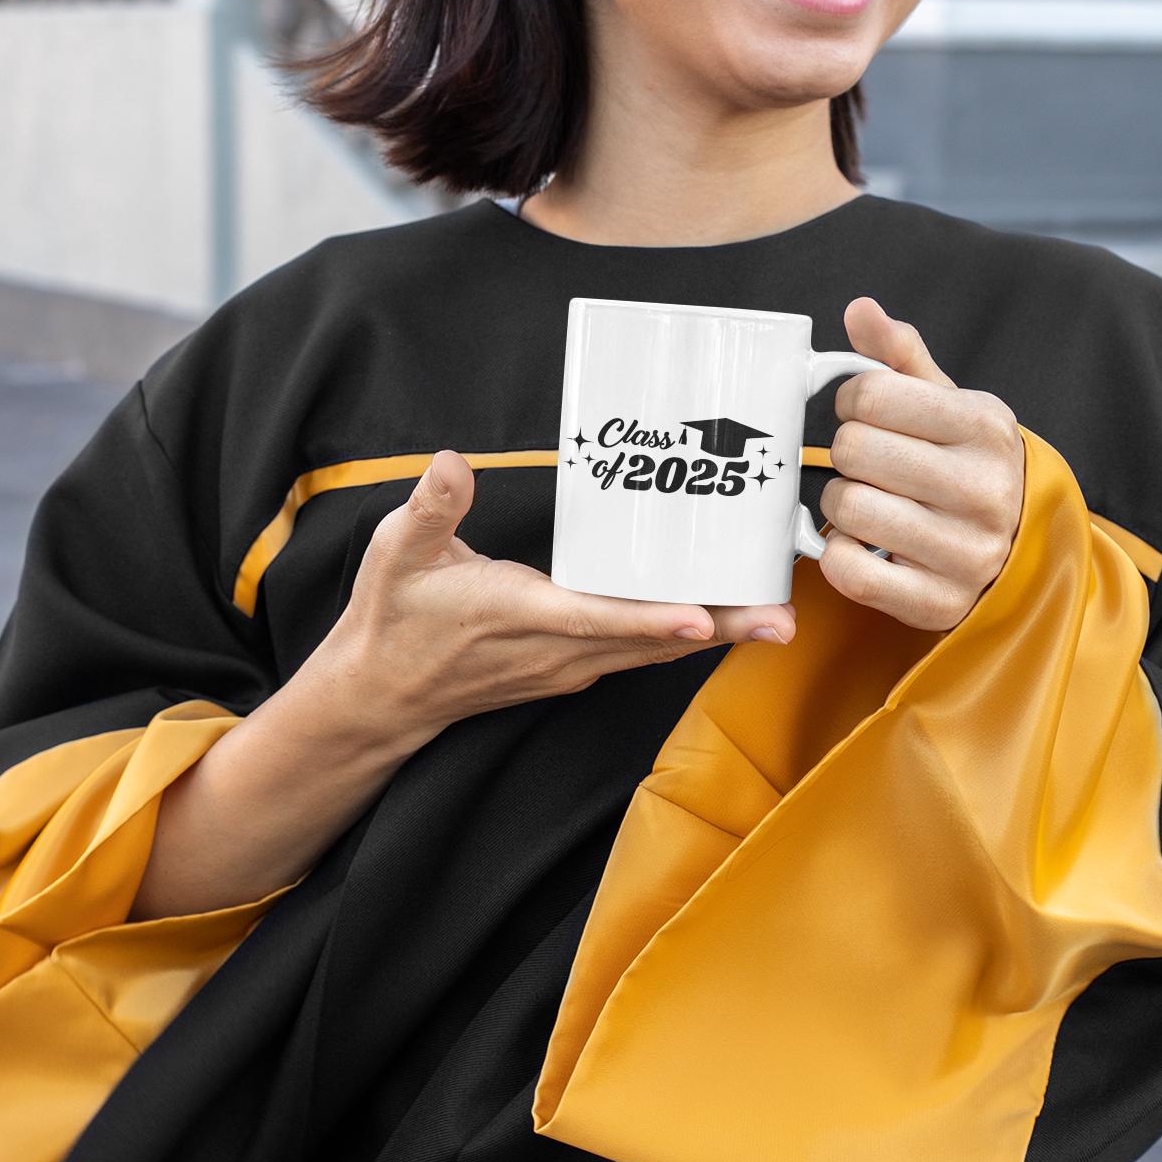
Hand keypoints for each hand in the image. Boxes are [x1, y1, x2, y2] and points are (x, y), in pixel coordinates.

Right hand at [322, 450, 797, 744]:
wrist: (380, 695)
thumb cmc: (393, 618)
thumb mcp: (396, 554)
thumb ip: (431, 509)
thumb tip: (452, 466)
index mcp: (521, 614)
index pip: (597, 620)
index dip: (650, 621)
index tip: (700, 618)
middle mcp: (556, 649)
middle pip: (650, 642)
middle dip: (717, 630)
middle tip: (781, 619)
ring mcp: (568, 665)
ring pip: (653, 652)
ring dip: (713, 635)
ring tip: (773, 619)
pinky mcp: (571, 667)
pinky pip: (639, 654)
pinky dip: (680, 637)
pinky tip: (718, 618)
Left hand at [817, 297, 1026, 632]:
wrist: (1020, 548)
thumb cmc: (967, 463)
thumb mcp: (949, 403)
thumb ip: (900, 356)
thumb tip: (860, 309)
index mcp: (984, 427)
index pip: (872, 394)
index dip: (851, 399)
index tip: (862, 413)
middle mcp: (983, 489)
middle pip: (853, 449)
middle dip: (845, 452)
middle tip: (864, 461)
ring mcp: (966, 551)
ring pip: (848, 507)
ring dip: (840, 502)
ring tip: (865, 499)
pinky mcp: (939, 601)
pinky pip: (851, 571)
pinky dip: (839, 555)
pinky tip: (861, 544)